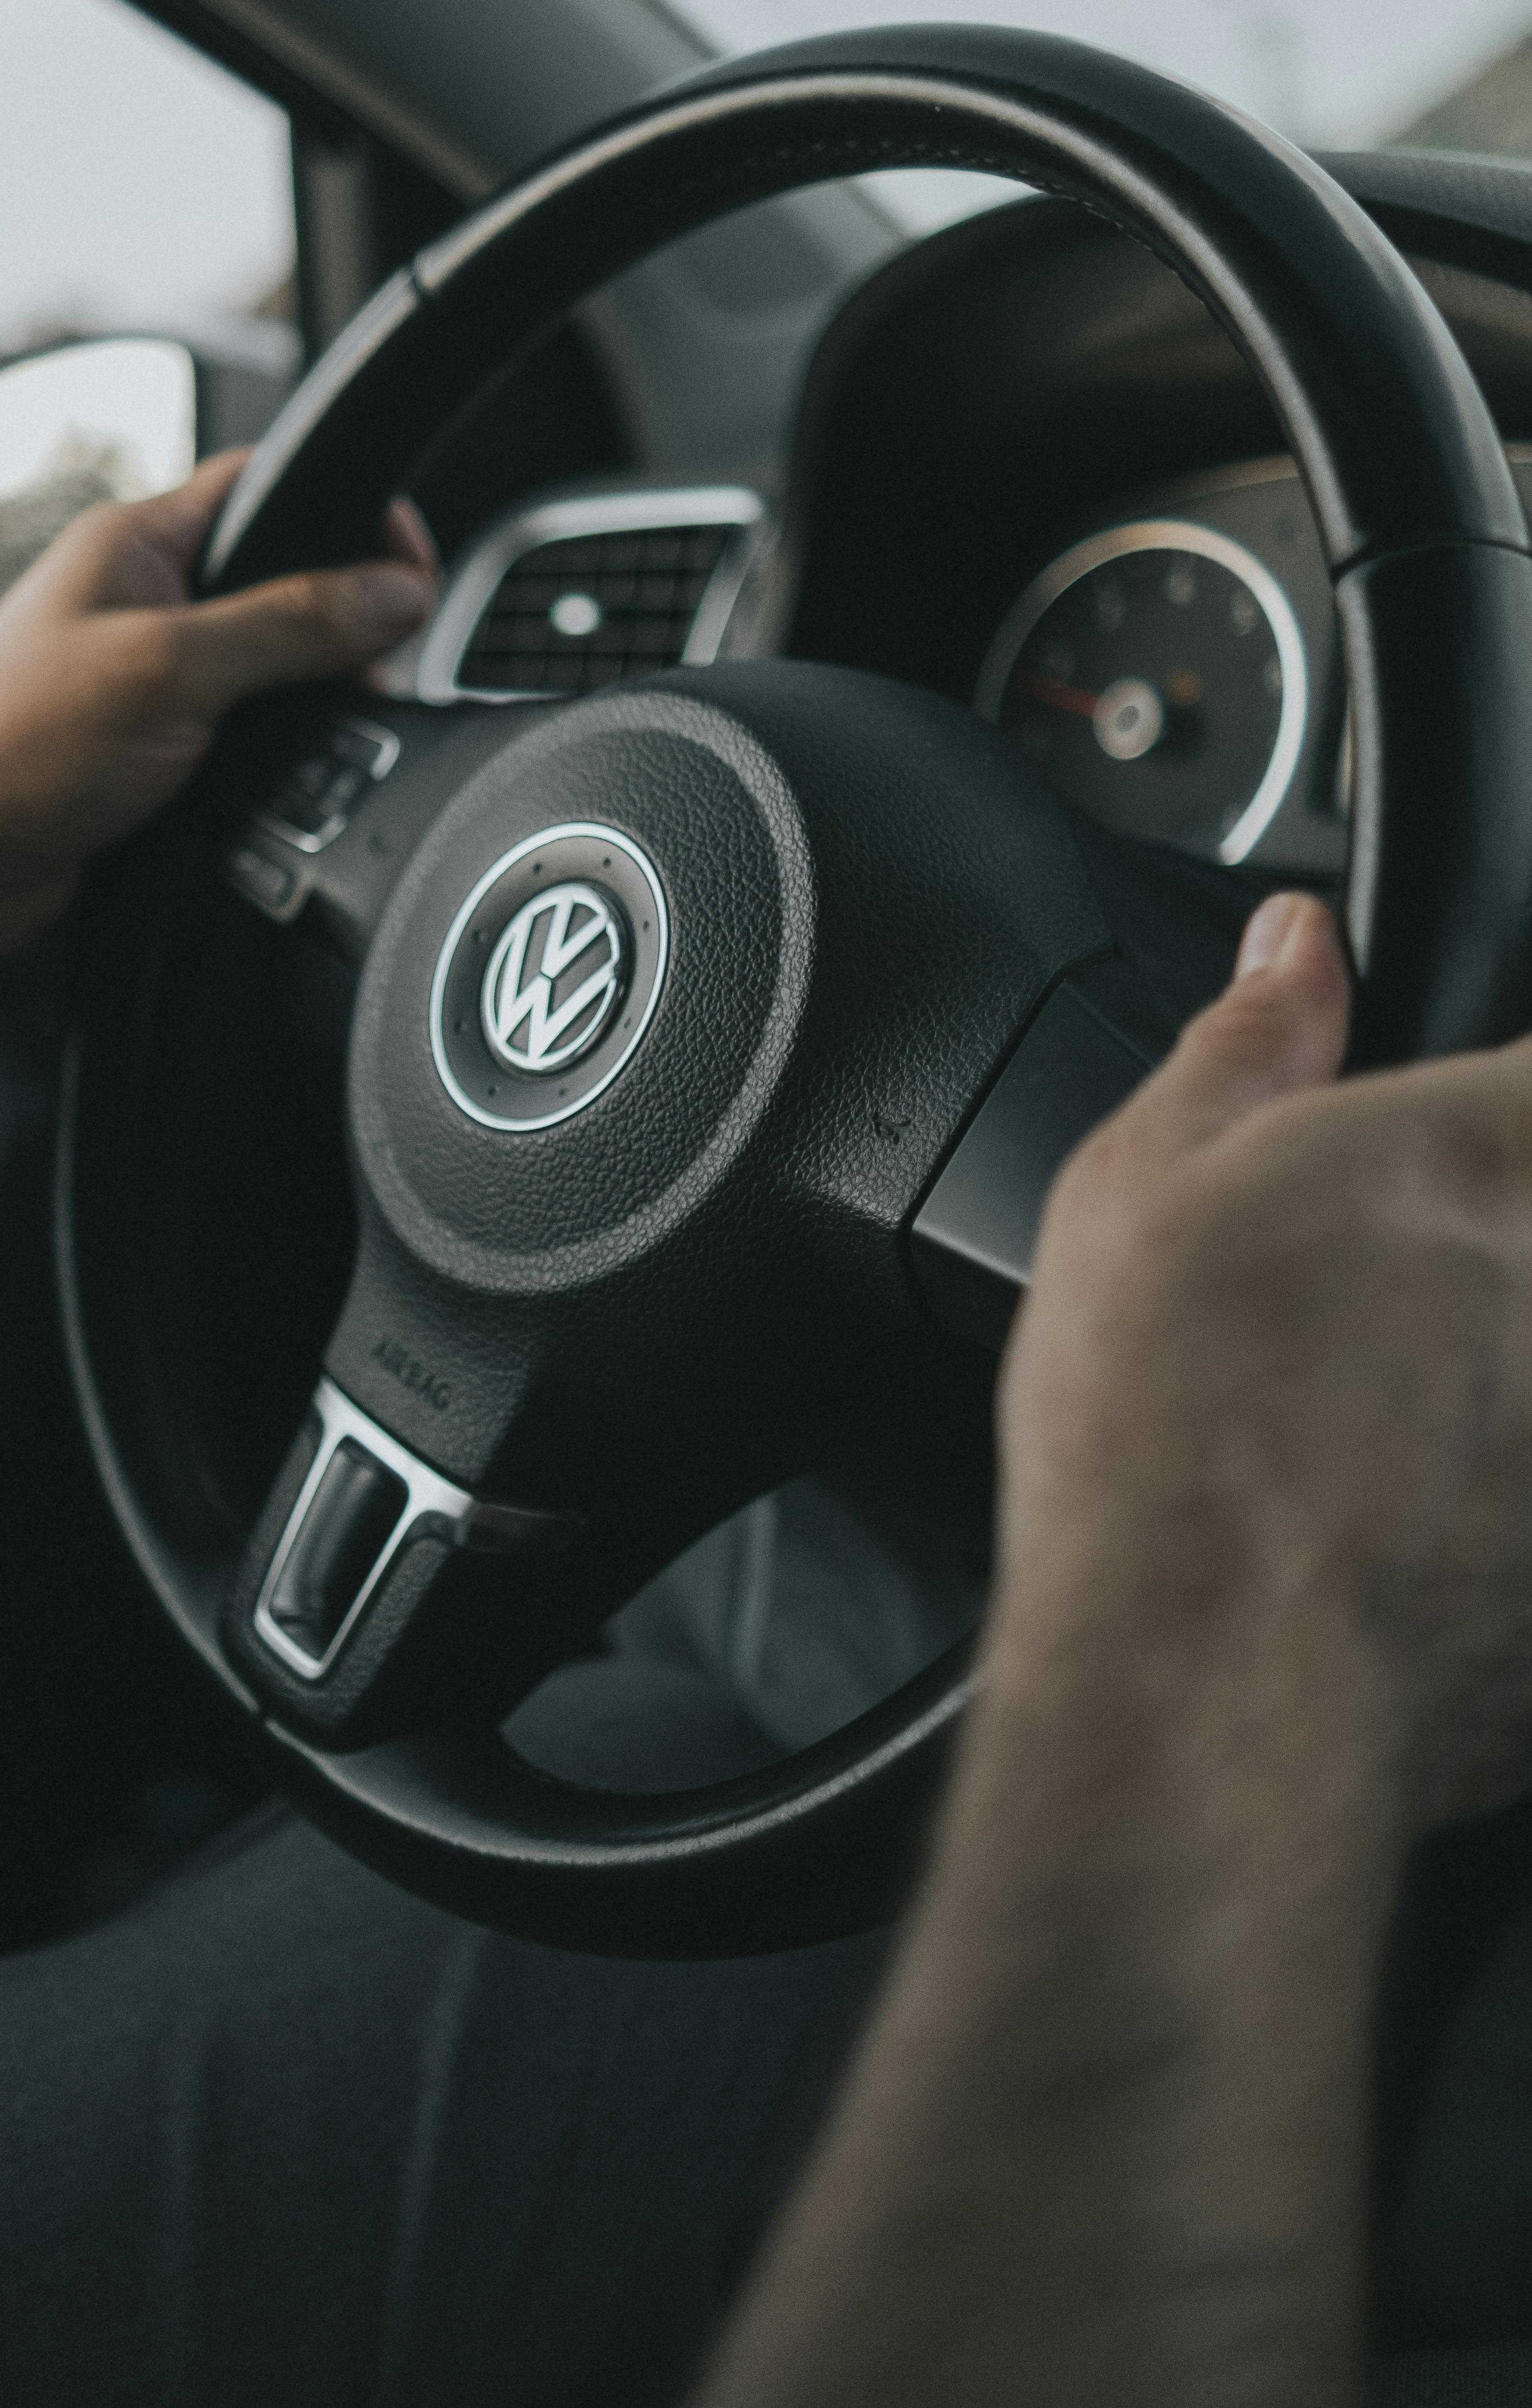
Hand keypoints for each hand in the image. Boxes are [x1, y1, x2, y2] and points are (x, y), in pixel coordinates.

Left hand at [0, 451, 436, 1048]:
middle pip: (282, 579)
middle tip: (379, 663)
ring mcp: (145, 674)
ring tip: (334, 724)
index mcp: (134, 541)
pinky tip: (287, 775)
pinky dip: (276, 748)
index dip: (350, 510)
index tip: (411, 565)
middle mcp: (139, 598)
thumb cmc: (12, 750)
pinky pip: (242, 730)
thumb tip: (394, 592)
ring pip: (268, 663)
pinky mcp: (151, 747)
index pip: (266, 484)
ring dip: (309, 693)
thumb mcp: (172, 668)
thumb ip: (290, 624)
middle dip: (341, 619)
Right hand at [1001, 891, 1531, 1827]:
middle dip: (1485, 1267)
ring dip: (1481, 1386)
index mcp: (1498, 1152)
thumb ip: (1252, 1041)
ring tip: (1380, 1438)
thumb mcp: (1144, 1179)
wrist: (1210, 1689)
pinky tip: (1407, 1532)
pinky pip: (1530, 1509)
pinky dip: (1494, 1509)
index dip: (1489, 1118)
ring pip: (1530, 1373)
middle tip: (1379, 1323)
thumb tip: (1293, 947)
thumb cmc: (1166, 1435)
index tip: (1452, 1160)